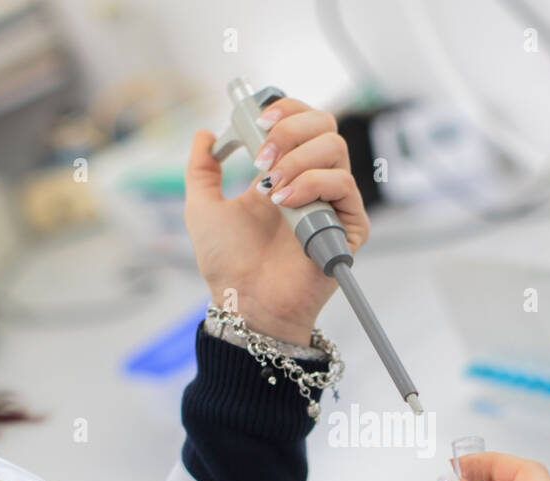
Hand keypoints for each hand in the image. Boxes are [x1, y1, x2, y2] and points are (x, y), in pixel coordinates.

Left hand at [183, 98, 368, 345]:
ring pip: (335, 149)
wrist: (245, 302)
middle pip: (324, 126)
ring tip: (270, 187)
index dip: (286, 109)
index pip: (301, 122)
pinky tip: (285, 202)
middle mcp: (311, 183)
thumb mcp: (202, 207)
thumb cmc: (227, 264)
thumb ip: (201, 169)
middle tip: (262, 155)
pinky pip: (343, 186)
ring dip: (298, 158)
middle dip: (291, 129)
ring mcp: (331, 203)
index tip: (260, 118)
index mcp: (283, 173)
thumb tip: (204, 135)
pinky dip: (312, 185)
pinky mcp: (348, 227)